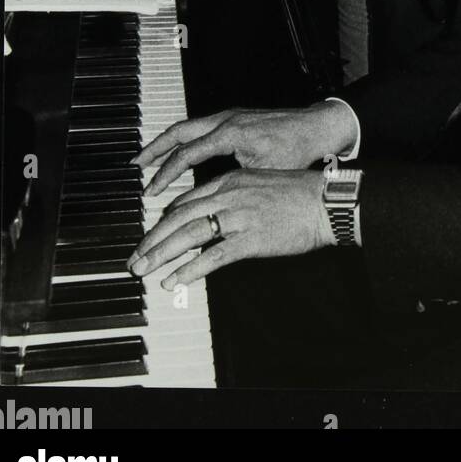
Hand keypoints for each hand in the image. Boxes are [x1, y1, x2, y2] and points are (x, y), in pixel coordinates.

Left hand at [128, 168, 331, 287]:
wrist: (326, 201)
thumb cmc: (299, 194)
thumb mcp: (260, 183)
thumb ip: (235, 195)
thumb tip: (216, 213)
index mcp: (230, 181)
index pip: (185, 201)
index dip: (163, 221)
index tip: (151, 236)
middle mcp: (229, 195)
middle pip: (178, 217)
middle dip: (151, 240)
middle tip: (135, 258)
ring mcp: (239, 217)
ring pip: (188, 235)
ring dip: (161, 254)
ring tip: (143, 270)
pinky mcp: (250, 239)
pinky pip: (212, 256)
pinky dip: (189, 269)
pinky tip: (174, 280)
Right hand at [132, 103, 357, 195]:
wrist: (319, 127)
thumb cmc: (297, 151)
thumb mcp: (263, 174)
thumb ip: (235, 188)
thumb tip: (212, 212)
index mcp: (229, 132)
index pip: (186, 153)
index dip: (165, 175)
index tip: (150, 191)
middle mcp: (226, 120)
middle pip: (179, 131)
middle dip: (154, 149)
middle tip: (135, 165)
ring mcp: (230, 116)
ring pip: (189, 126)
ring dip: (168, 142)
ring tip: (149, 158)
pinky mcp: (236, 118)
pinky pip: (202, 127)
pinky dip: (186, 139)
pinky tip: (180, 154)